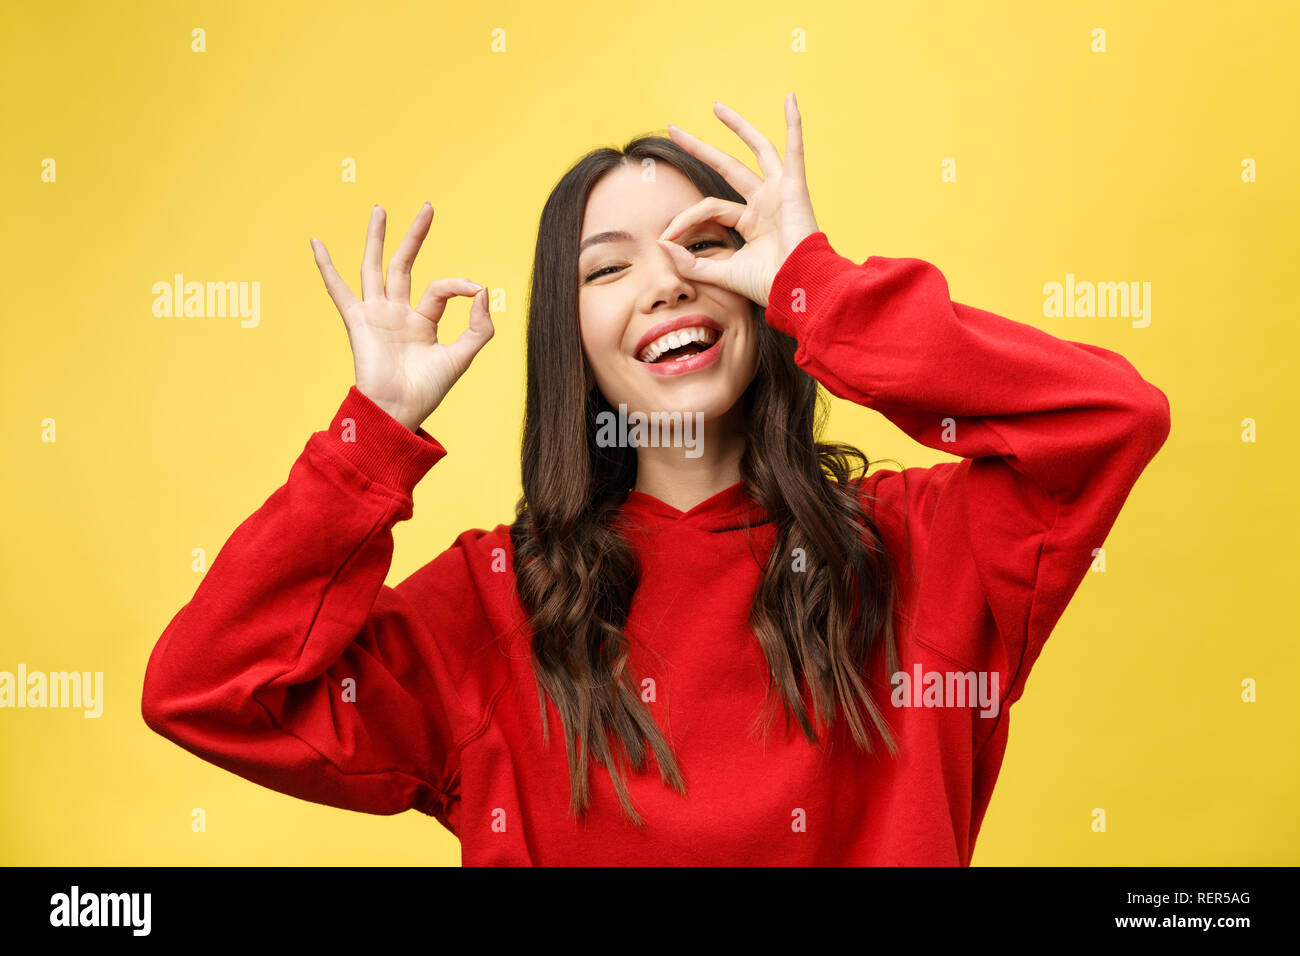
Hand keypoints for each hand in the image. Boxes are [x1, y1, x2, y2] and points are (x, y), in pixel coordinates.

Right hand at [310, 203, 493, 431]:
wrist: (399, 410)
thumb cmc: (428, 391)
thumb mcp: (462, 356)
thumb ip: (478, 327)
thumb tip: (482, 291)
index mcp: (422, 322)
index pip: (439, 289)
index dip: (459, 285)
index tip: (476, 290)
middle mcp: (397, 313)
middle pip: (404, 265)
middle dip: (414, 236)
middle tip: (428, 207)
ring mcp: (376, 314)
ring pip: (375, 267)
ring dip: (377, 238)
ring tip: (380, 209)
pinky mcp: (358, 320)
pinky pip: (338, 290)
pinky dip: (326, 268)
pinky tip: (316, 243)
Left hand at [656, 93, 820, 309]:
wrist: (799, 290)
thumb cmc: (768, 285)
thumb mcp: (721, 273)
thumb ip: (691, 263)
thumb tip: (662, 246)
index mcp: (751, 223)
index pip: (709, 208)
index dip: (684, 220)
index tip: (664, 239)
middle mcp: (765, 203)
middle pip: (728, 166)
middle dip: (701, 148)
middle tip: (675, 130)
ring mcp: (780, 193)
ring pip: (757, 150)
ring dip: (738, 126)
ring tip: (717, 108)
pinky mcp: (794, 188)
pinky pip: (794, 150)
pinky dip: (794, 124)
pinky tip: (790, 99)